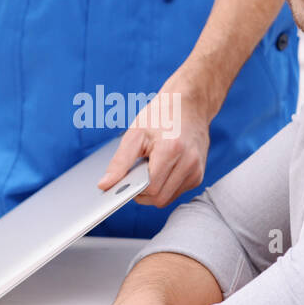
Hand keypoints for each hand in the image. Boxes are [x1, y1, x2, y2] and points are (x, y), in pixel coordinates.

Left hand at [98, 73, 213, 206]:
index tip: (125, 182)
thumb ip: (120, 162)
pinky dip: (164, 187)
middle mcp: (189, 163)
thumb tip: (105, 185)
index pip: (149, 188)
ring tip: (151, 167)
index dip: (134, 188)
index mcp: (172, 149)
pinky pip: (175, 193)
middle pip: (158, 198)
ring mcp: (196, 171)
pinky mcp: (198, 176)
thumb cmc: (161, 115)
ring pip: (166, 199)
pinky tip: (162, 169)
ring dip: (153, 190)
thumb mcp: (135, 133)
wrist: (189, 105)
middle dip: (142, 192)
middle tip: (137, 172)